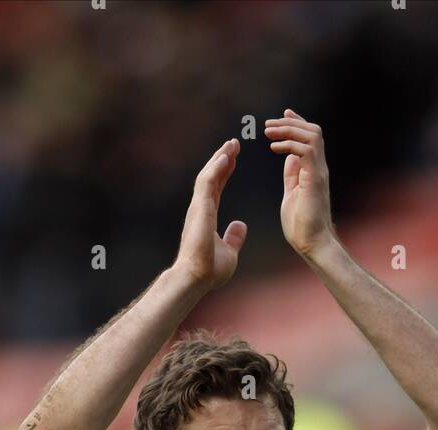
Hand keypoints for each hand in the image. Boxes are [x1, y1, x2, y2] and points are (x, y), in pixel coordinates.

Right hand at [174, 139, 246, 291]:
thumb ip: (234, 237)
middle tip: (234, 143)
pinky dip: (216, 167)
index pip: (216, 188)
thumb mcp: (229, 252)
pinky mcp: (199, 209)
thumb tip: (241, 225)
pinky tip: (226, 156)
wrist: (196, 278)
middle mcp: (200, 209)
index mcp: (207, 216)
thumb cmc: (209, 270)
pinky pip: (207, 182)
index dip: (225, 172)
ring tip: (231, 144)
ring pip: (208, 175)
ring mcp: (198, 207)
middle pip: (211, 177)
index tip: (234, 158)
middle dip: (222, 159)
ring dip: (219, 158)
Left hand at [264, 110, 335, 259]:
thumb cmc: (302, 227)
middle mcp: (318, 168)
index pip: (309, 138)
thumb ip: (292, 175)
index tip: (282, 116)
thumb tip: (289, 159)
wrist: (313, 245)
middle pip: (312, 131)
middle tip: (268, 125)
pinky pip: (306, 150)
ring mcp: (318, 172)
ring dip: (289, 129)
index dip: (296, 124)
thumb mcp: (292, 193)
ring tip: (269, 132)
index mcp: (312, 171)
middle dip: (290, 122)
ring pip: (311, 135)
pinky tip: (274, 148)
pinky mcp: (315, 179)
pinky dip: (290, 144)